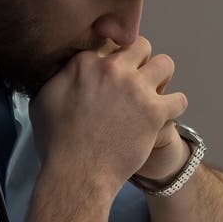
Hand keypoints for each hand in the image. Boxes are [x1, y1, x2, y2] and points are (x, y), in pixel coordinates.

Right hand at [29, 37, 187, 196]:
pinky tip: (164, 116)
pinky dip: (174, 107)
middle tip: (136, 82)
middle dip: (141, 61)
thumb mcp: (43, 101)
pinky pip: (179, 99)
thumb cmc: (57, 144)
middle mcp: (113, 69)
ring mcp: (136, 89)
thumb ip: (58, 77)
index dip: (113, 62)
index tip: (112, 79)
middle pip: (141, 46)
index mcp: (85, 63)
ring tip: (154, 94)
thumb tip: (64, 70)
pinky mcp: (154, 112)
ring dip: (162, 78)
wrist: (77, 174)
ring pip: (165, 64)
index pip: (110, 46)